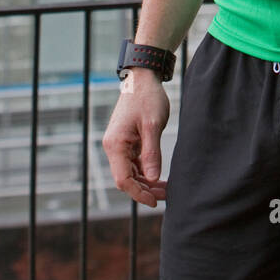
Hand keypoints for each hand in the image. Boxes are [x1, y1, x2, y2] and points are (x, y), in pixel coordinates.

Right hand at [102, 73, 170, 207]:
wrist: (143, 78)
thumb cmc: (147, 98)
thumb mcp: (153, 125)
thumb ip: (152, 153)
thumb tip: (153, 179)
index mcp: (116, 144)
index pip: (123, 179)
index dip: (139, 194)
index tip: (155, 201)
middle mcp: (113, 147)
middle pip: (125, 179)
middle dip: (144, 190)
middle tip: (166, 196)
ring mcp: (119, 145)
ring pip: (130, 173)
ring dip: (146, 183)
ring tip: (166, 189)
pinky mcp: (126, 142)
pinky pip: (133, 163)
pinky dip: (145, 172)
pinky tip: (159, 177)